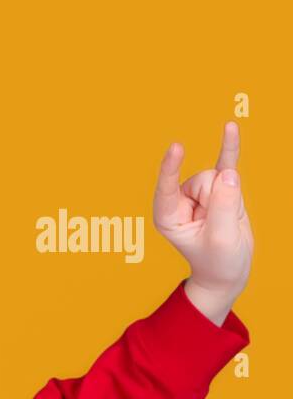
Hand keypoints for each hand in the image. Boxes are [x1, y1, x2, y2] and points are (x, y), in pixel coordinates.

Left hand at [152, 122, 252, 324]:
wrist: (228, 271)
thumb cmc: (219, 261)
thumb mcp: (221, 238)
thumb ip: (224, 206)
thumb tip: (229, 173)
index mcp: (166, 217)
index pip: (166, 188)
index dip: (172, 168)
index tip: (177, 147)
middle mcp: (179, 201)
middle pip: (203, 180)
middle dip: (220, 199)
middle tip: (220, 226)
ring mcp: (198, 193)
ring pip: (219, 176)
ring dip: (231, 196)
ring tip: (227, 220)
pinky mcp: (218, 188)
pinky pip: (225, 163)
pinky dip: (229, 147)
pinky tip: (230, 127)